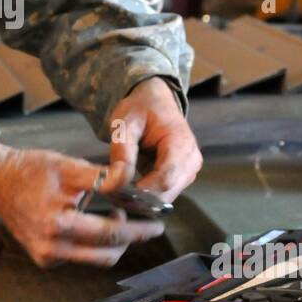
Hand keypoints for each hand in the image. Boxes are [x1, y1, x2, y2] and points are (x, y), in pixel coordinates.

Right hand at [0, 142, 164, 269]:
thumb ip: (103, 177)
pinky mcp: (43, 258)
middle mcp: (51, 248)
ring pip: (94, 258)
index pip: (110, 234)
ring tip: (116, 217)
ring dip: (112, 242)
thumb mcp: (69, 166)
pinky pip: (78, 256)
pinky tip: (93, 223)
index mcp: (58, 225)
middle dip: (130, 239)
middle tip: (145, 224)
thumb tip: (131, 178)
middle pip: (106, 254)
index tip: (156, 225)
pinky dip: (92, 243)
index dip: (138, 230)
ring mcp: (46, 257)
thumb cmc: (31, 170)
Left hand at [107, 77, 202, 202]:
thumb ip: (122, 152)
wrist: (155, 102)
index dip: (140, 191)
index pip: (165, 180)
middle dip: (137, 198)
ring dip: (140, 199)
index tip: (115, 191)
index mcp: (181, 144)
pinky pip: (162, 195)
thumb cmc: (141, 109)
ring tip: (116, 188)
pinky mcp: (181, 178)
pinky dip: (144, 196)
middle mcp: (191, 162)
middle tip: (110, 192)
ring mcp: (188, 172)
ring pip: (163, 199)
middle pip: (165, 194)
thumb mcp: (124, 124)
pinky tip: (127, 187)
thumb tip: (116, 183)